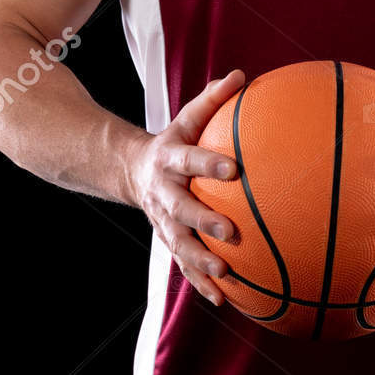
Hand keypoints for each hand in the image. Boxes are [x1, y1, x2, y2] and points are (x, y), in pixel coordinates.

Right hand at [122, 69, 245, 305]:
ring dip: (199, 261)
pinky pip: (184, 264)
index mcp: (169, 159)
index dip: (208, 164)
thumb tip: (242, 75)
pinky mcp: (168, 240)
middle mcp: (164, 192)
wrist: (133, 171)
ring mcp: (163, 220)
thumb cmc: (174, 142)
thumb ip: (213, 99)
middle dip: (204, 221)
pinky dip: (201, 283)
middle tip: (230, 231)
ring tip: (224, 274)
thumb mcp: (187, 118)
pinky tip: (223, 299)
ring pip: (179, 244)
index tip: (234, 169)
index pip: (190, 159)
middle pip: (182, 209)